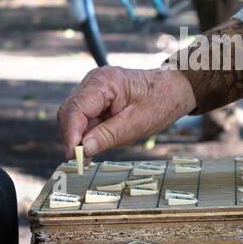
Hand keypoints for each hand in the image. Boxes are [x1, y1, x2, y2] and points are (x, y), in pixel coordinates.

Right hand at [57, 66, 195, 159]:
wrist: (174, 89)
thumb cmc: (161, 101)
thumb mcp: (137, 124)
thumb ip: (108, 136)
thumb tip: (83, 149)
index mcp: (104, 82)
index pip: (76, 109)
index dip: (71, 135)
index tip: (74, 157)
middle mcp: (93, 82)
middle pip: (69, 113)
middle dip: (72, 138)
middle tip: (81, 161)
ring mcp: (93, 90)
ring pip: (72, 117)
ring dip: (78, 137)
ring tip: (90, 156)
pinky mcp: (95, 99)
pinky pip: (83, 118)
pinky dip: (86, 133)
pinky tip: (94, 145)